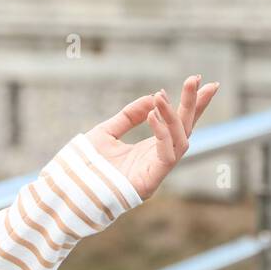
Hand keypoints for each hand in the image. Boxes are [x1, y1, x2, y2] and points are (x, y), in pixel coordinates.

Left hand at [84, 75, 219, 200]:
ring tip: (161, 96)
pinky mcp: (152, 182)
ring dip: (173, 116)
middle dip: (194, 105)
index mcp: (150, 149)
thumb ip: (128, 116)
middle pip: (186, 129)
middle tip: (198, 80)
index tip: (199, 80)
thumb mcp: (107, 133)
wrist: (71, 190)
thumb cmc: (87, 165)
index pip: (178, 123)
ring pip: (180, 141)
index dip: (191, 103)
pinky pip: (167, 155)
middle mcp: (158, 159)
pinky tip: (152, 116)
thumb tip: (152, 97)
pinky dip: (162, 134)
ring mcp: (156, 171)